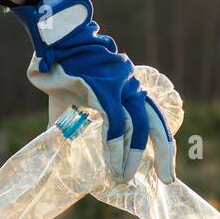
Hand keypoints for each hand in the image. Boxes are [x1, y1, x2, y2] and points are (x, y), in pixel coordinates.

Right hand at [0, 0, 175, 184]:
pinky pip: (114, 123)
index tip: (163, 166)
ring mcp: (118, 86)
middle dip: (164, 154)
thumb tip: (61, 146)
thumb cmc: (61, 67)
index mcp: (128, 87)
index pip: (152, 117)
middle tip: (166, 179)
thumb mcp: (73, 98)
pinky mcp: (102, 89)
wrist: (53, 39)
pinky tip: (113, 164)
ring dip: (133, 156)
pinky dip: (115, 147)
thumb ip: (75, 120)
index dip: (160, 142)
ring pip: (138, 126)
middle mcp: (130, 85)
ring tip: (126, 178)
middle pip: (156, 124)